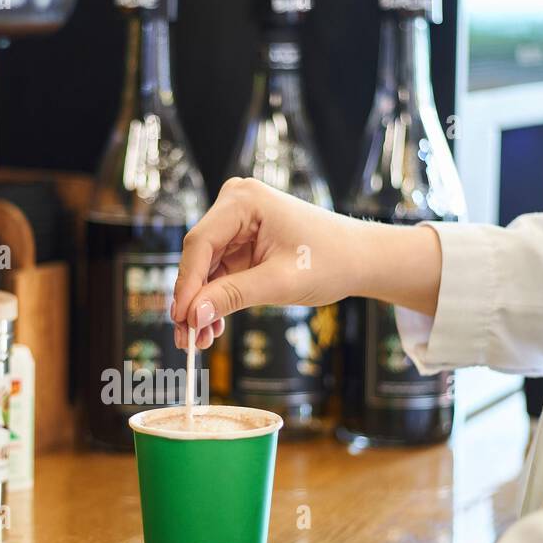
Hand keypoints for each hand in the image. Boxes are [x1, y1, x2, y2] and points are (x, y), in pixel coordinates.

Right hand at [173, 176, 365, 349]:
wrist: (359, 259)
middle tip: (187, 340)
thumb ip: (233, 296)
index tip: (182, 320)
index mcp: (245, 201)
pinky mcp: (241, 243)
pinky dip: (215, 300)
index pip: (200, 243)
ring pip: (204, 269)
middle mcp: (235, 205)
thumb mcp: (280, 282)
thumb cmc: (331, 261)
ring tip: (199, 341)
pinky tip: (212, 327)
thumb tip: (193, 315)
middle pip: (198, 257)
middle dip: (192, 300)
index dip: (187, 285)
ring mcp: (237, 224)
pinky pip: (218, 274)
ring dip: (201, 305)